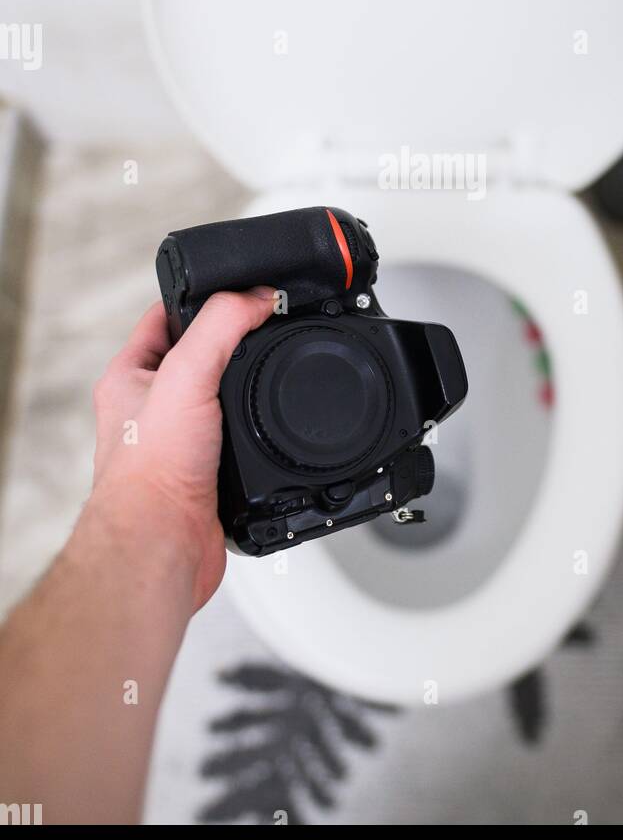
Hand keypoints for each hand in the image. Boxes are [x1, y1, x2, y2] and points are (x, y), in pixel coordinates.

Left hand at [89, 288, 275, 610]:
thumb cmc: (149, 473)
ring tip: (274, 383)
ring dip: (253, 399)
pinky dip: (263, 441)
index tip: (241, 292)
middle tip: (266, 335)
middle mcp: (152, 410)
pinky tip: (276, 435)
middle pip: (202, 359)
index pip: (166, 317)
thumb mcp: (186, 375)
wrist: (162, 548)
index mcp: (130, 376)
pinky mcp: (209, 477)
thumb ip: (223, 326)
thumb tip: (257, 296)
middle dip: (236, 350)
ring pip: (226, 404)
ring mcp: (181, 444)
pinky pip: (243, 446)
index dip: (204, 299)